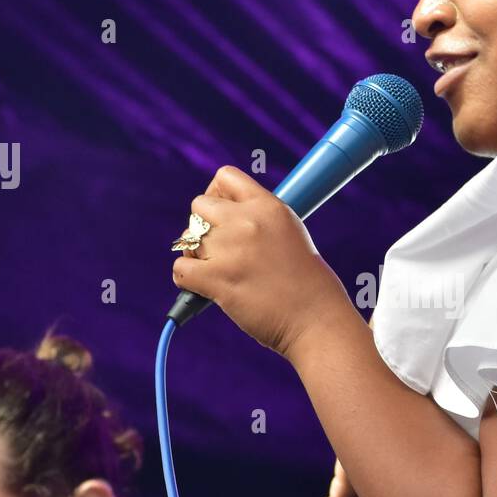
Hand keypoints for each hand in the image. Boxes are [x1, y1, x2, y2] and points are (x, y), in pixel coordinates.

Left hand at [171, 166, 350, 359]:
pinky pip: (180, 269)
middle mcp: (248, 221)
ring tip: (217, 272)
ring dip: (196, 256)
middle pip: (198, 205)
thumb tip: (225, 217)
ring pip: (187, 239)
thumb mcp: (291, 233)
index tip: (222, 216)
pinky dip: (186, 279)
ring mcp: (231, 248)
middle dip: (202, 226)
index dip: (216, 195)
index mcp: (269, 206)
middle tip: (217, 249)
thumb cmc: (308, 284)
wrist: (316, 319)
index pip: (225, 177)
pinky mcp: (218, 278)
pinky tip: (203, 287)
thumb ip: (260, 218)